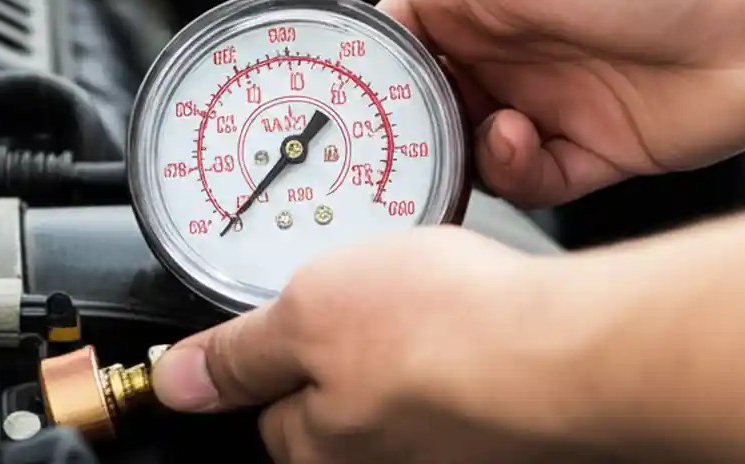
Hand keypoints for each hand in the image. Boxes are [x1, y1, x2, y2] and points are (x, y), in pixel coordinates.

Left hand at [151, 227, 600, 462]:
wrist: (568, 348)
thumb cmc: (445, 334)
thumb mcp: (307, 317)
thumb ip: (237, 356)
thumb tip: (175, 382)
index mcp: (319, 452)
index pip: (266, 410)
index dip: (276, 350)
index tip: (297, 316)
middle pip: (333, 407)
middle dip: (343, 350)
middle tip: (368, 297)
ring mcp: (444, 455)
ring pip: (398, 391)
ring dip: (403, 345)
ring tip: (425, 301)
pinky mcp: (496, 435)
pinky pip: (455, 385)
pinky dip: (456, 350)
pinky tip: (468, 318)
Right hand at [267, 0, 744, 205]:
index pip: (377, 42)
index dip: (344, 74)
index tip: (314, 104)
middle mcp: (498, 48)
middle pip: (411, 111)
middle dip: (393, 136)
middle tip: (372, 154)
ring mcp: (538, 102)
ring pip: (458, 157)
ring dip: (455, 156)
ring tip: (475, 134)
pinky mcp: (582, 153)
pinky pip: (520, 185)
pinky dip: (512, 173)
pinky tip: (527, 139)